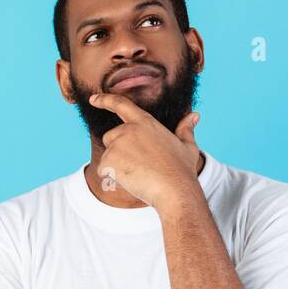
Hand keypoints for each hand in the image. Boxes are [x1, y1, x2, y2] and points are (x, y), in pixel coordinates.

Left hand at [89, 91, 202, 213]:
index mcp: (145, 122)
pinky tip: (131, 181)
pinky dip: (113, 178)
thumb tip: (194, 116)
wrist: (175, 190)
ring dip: (117, 166)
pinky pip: (103, 171)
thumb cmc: (182, 170)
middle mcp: (128, 129)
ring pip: (108, 156)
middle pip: (110, 137)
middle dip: (118, 151)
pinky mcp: (109, 160)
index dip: (105, 100)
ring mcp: (118, 144)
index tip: (93, 99)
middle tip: (139, 165)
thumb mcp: (187, 147)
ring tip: (139, 173)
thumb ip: (186, 129)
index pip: (121, 105)